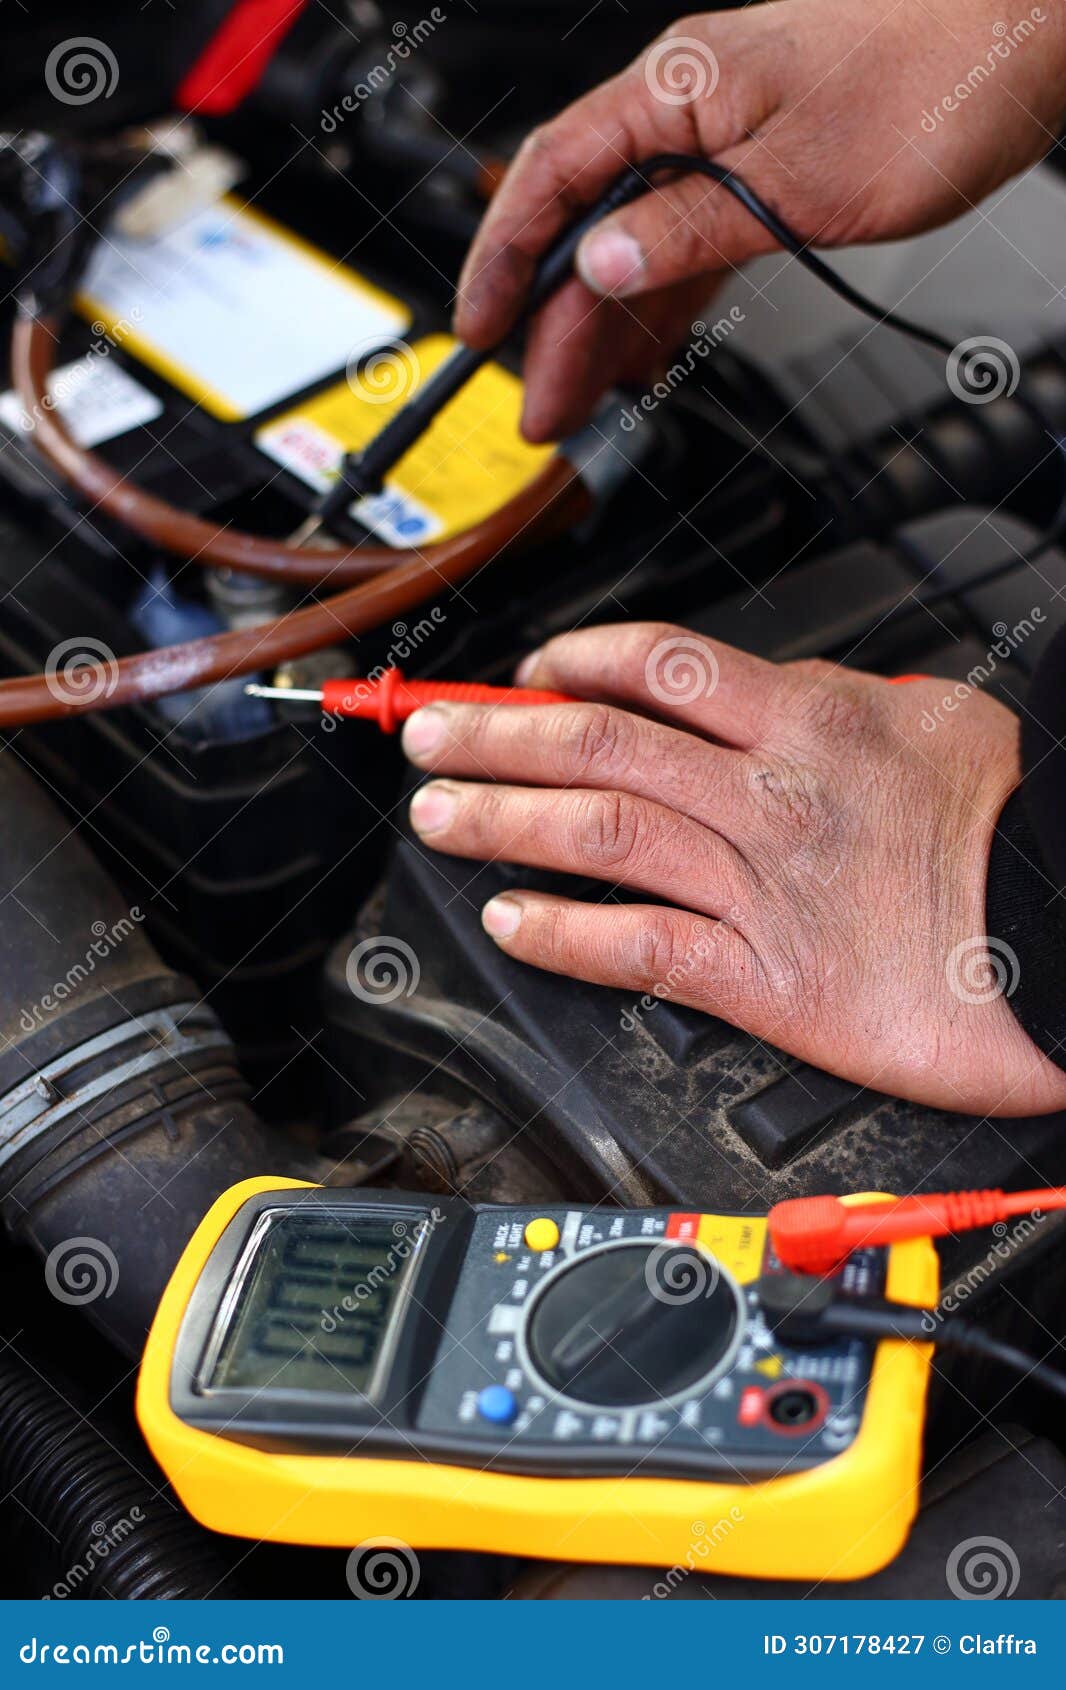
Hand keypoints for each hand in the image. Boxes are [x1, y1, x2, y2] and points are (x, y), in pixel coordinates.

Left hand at [402, 623, 1065, 1116]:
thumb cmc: (1019, 832)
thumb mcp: (938, 725)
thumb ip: (839, 710)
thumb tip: (774, 698)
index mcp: (812, 720)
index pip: (658, 666)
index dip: (573, 662)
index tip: (526, 672)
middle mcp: (770, 794)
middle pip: (598, 742)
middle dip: (496, 733)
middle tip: (428, 733)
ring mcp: (762, 887)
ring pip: (597, 833)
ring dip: (499, 819)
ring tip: (436, 815)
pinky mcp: (771, 981)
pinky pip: (641, 949)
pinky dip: (563, 934)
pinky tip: (511, 922)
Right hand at [455, 0, 1065, 440]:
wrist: (1028, 35)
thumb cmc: (935, 80)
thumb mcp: (798, 185)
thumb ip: (689, 230)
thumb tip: (603, 267)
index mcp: (676, 93)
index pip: (552, 179)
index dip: (505, 261)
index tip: (479, 332)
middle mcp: (688, 109)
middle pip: (590, 228)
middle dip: (558, 326)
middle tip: (544, 411)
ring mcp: (724, 138)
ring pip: (638, 244)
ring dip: (608, 327)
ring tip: (585, 403)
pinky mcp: (762, 165)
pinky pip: (688, 243)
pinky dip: (665, 303)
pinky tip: (645, 353)